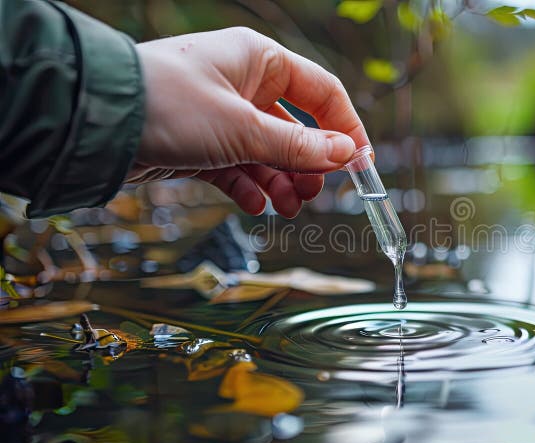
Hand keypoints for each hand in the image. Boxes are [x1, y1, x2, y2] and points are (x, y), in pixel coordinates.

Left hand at [130, 27, 368, 216]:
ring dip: (282, 181)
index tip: (361, 167)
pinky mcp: (198, 143)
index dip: (346, 129)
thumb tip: (347, 154)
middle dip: (309, 165)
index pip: (322, 93)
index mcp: (259, 61)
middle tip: (314, 196)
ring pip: (267, 152)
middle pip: (295, 128)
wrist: (93, 124)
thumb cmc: (167, 105)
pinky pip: (237, 167)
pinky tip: (254, 204)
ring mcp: (220, 114)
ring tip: (288, 208)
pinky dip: (249, 187)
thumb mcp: (242, 129)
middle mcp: (242, 84)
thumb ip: (298, 146)